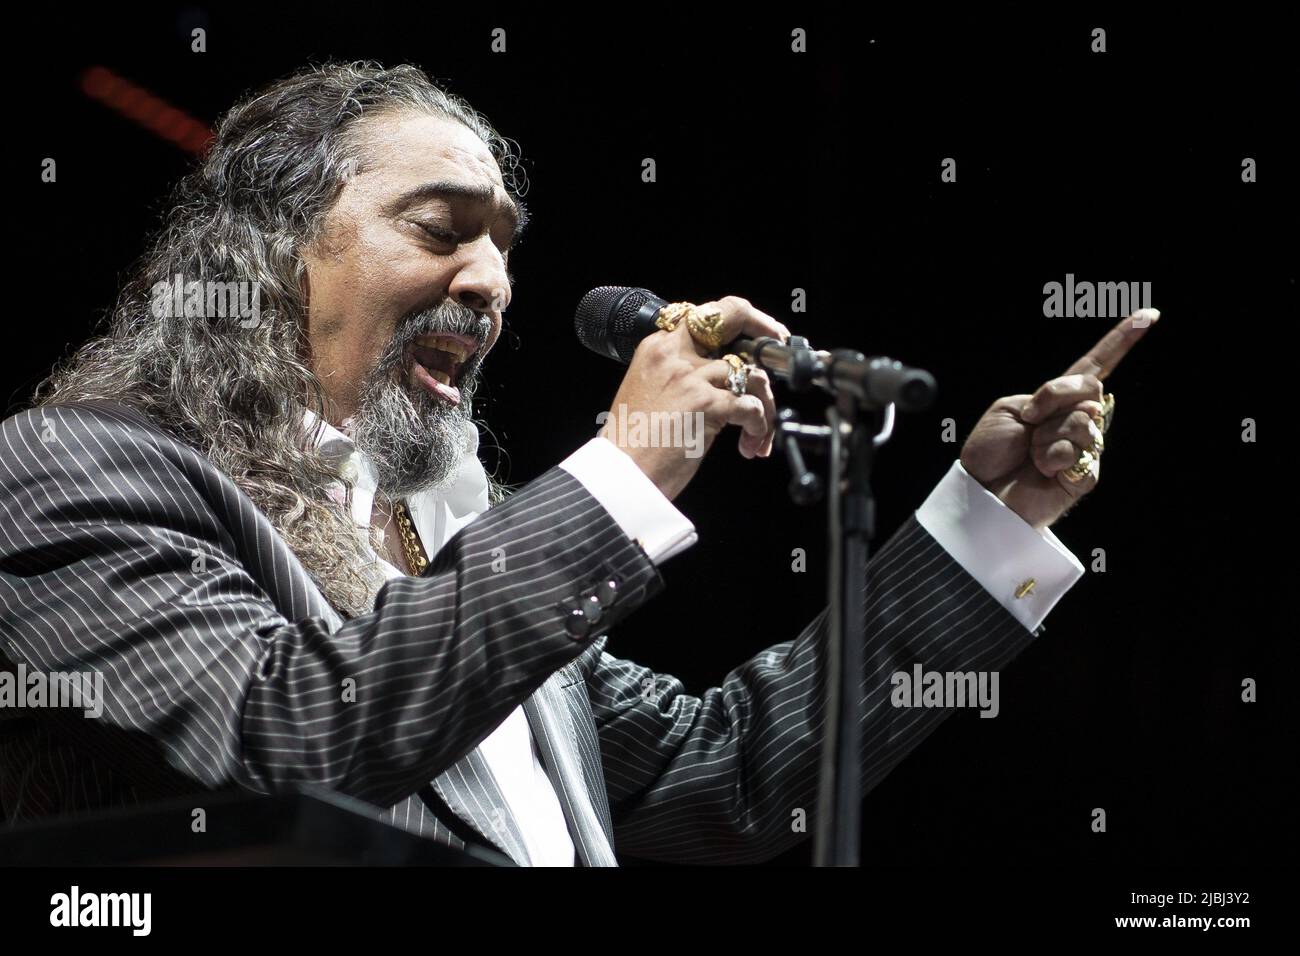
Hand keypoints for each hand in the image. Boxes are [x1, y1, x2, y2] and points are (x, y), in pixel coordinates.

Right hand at [600, 296, 789, 499]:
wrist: (620, 475)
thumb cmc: (633, 444)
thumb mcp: (648, 392)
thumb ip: (681, 375)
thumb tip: (724, 379)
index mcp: (657, 348)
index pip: (704, 314)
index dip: (740, 318)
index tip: (759, 333)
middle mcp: (673, 354)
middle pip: (733, 319)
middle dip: (765, 330)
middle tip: (782, 350)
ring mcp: (691, 377)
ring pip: (752, 375)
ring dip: (765, 406)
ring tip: (755, 433)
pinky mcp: (706, 404)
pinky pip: (751, 407)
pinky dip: (759, 427)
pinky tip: (749, 445)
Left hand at [960, 308, 1158, 529]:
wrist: (980, 491)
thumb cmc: (990, 451)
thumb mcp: (1010, 407)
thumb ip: (1048, 397)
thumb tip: (1087, 412)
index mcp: (1057, 400)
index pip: (1095, 365)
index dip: (1120, 341)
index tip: (1148, 315)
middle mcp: (1077, 419)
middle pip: (1090, 387)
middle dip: (1052, 396)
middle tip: (1029, 419)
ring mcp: (1085, 445)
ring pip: (1083, 420)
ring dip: (1047, 434)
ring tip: (1031, 454)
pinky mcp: (1087, 472)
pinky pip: (1078, 450)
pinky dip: (1051, 457)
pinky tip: (1043, 471)